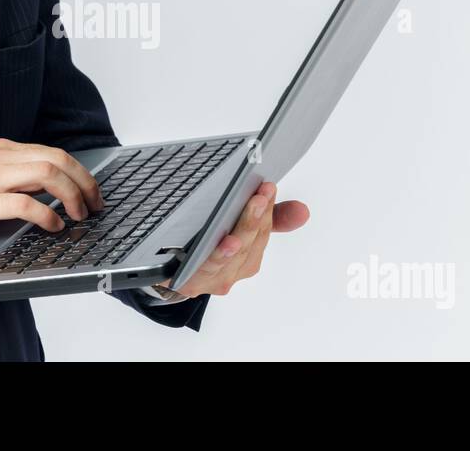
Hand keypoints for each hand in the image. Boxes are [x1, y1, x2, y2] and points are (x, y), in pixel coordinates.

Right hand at [0, 138, 103, 241]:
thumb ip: (4, 172)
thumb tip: (39, 187)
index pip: (51, 152)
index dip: (78, 171)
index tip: (91, 190)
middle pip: (57, 159)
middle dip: (84, 181)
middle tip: (96, 203)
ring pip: (47, 174)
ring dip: (72, 195)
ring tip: (80, 214)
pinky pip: (24, 203)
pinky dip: (47, 214)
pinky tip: (54, 225)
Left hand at [163, 181, 308, 297]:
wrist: (165, 274)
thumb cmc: (205, 247)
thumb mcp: (236, 229)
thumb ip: (271, 219)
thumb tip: (303, 211)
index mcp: (246, 260)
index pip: (262, 233)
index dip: (267, 210)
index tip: (268, 187)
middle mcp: (231, 273)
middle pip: (249, 244)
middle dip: (257, 217)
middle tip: (261, 194)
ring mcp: (210, 280)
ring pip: (232, 256)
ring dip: (243, 232)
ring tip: (251, 212)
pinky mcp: (187, 282)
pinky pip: (204, 269)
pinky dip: (218, 255)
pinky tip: (227, 242)